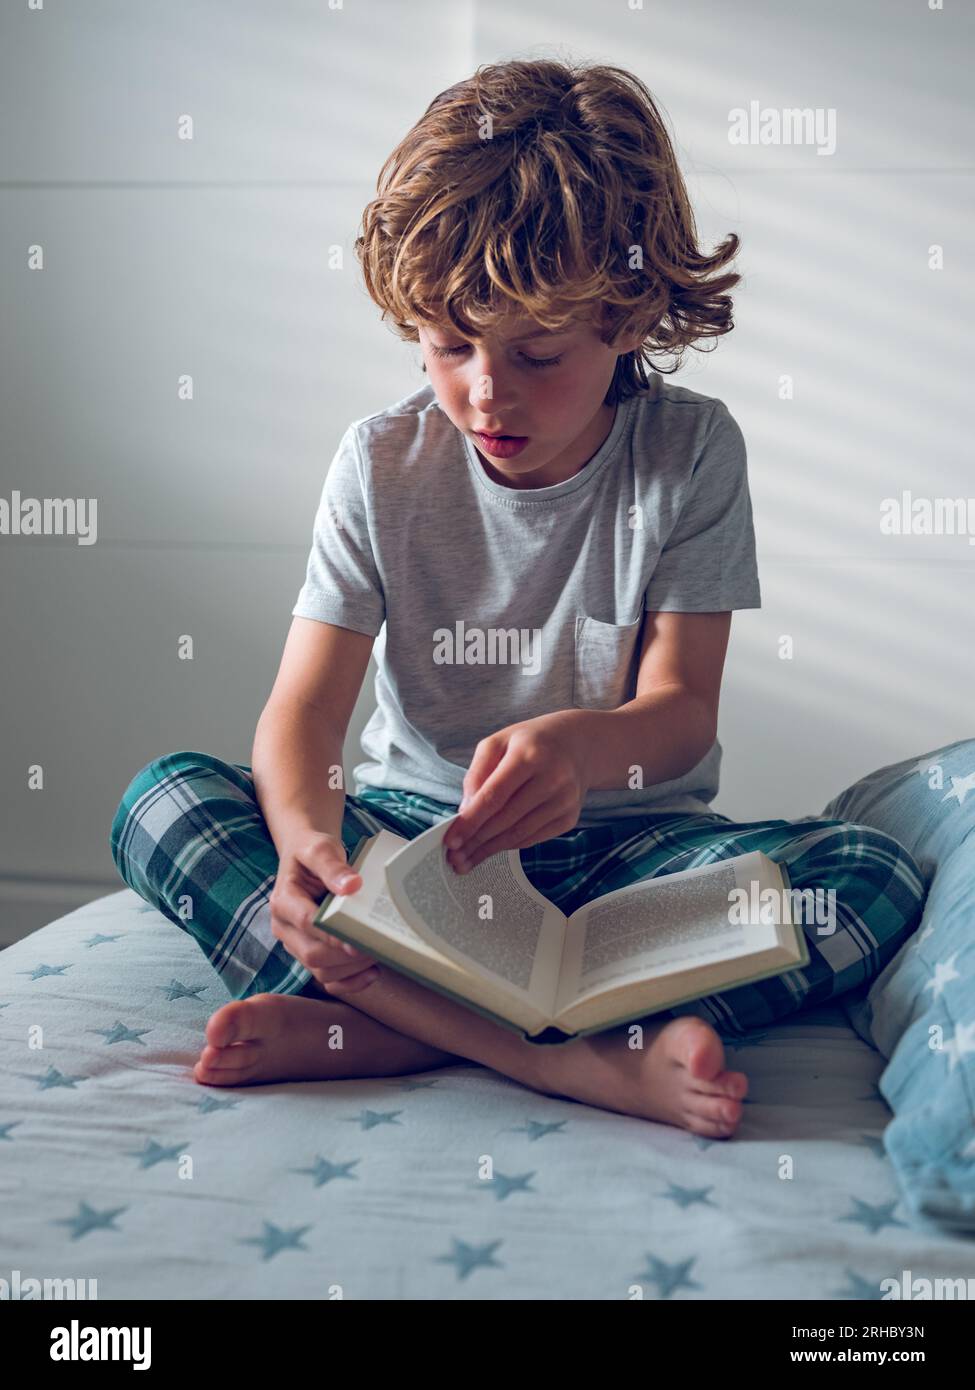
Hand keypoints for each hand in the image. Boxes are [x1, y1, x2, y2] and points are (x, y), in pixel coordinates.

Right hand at [269, 830, 380, 995]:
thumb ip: (332, 865)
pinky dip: (350, 982)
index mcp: (283, 901)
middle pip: (312, 954)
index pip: (306, 923)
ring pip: (321, 971)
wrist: (307, 857)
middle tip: (376, 946)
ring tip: (377, 953)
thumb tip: (352, 885)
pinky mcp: (310, 955)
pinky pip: (327, 980)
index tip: (358, 941)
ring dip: (352, 969)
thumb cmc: (312, 852)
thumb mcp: (320, 848)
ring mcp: (296, 944)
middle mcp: (285, 928)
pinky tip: (371, 972)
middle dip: (346, 956)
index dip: (332, 935)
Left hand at [443, 710, 592, 872]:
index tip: (451, 840)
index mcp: (529, 755)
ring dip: (489, 850)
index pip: (494, 796)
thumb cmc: (530, 743)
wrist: (578, 745)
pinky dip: (509, 845)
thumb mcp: (498, 743)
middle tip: (453, 857)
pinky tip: (491, 848)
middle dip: (475, 841)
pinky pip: (532, 838)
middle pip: (505, 819)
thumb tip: (465, 812)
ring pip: (519, 834)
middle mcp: (552, 779)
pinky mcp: (570, 818)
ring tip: (467, 860)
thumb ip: (477, 774)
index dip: (471, 822)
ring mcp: (564, 801)